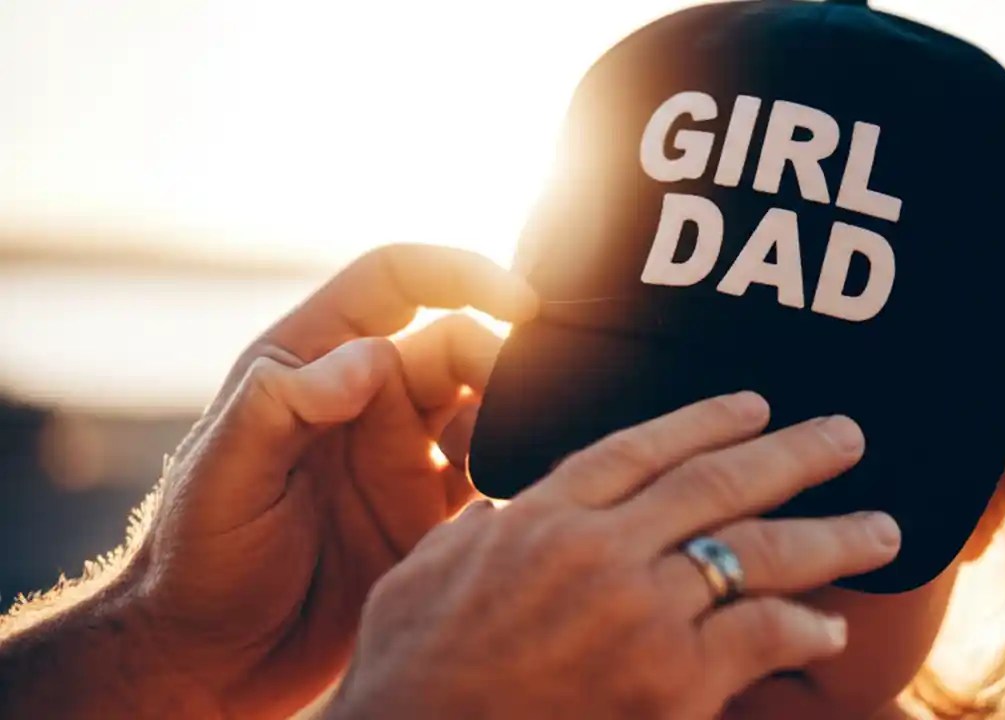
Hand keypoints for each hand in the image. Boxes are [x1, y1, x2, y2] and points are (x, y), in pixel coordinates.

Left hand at [126, 245, 537, 716]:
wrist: (214, 658)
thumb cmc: (198, 559)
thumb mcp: (222, 475)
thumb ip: (282, 407)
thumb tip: (371, 357)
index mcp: (309, 362)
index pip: (394, 281)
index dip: (459, 272)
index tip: (519, 301)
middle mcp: (364, 399)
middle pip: (455, 345)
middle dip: (496, 364)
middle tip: (512, 415)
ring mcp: (400, 455)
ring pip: (483, 406)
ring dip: (508, 421)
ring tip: (496, 469)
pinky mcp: (427, 512)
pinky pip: (491, 473)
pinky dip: (514, 473)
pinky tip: (508, 499)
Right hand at [325, 393, 900, 719]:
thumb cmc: (408, 679)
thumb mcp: (422, 578)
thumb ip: (473, 533)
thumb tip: (502, 511)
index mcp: (540, 518)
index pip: (640, 447)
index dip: (706, 419)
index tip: (754, 403)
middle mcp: (597, 549)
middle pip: (716, 481)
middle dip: (794, 453)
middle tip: (849, 433)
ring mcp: (638, 613)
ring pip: (755, 552)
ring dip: (830, 535)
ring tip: (882, 528)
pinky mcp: (670, 683)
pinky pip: (759, 638)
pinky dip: (802, 628)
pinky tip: (832, 627)